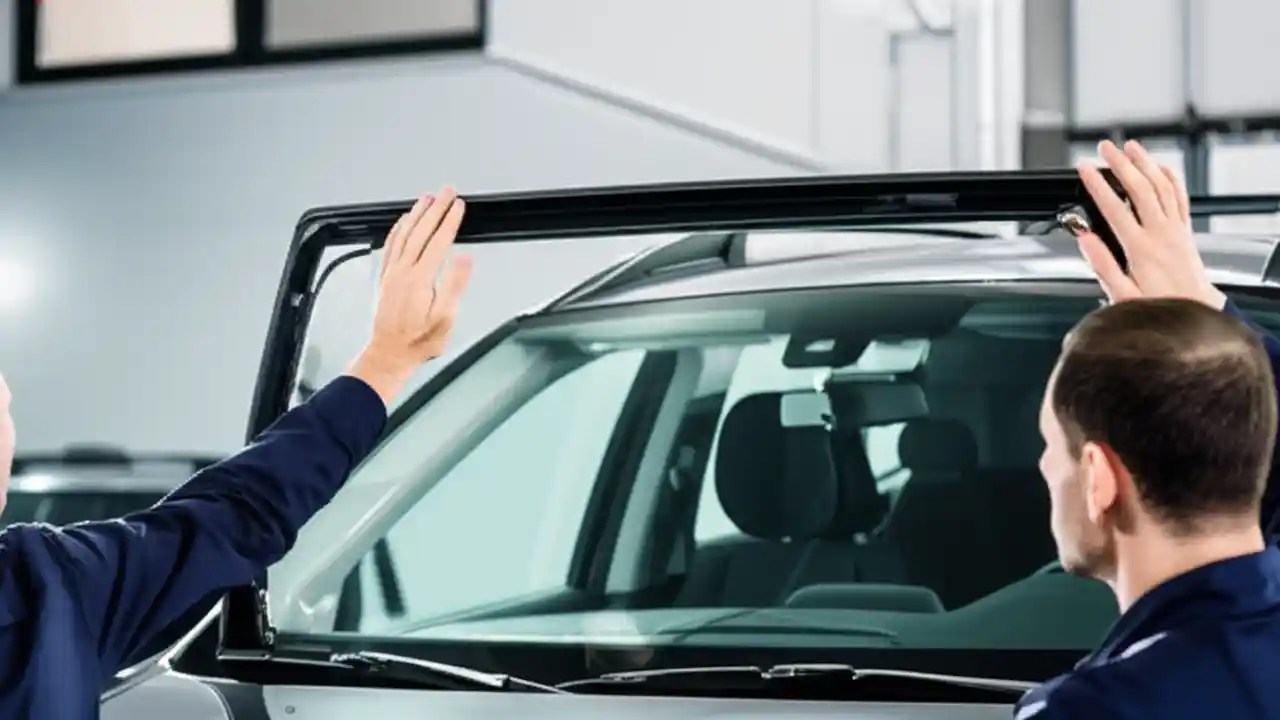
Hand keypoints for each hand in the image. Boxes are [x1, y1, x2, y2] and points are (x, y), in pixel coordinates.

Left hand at [347, 188, 473, 404]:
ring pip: (404, 234)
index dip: (450, 221)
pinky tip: (403, 222)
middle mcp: (402, 271)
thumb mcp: (445, 319)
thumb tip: (464, 258)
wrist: (388, 355)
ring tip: (427, 199)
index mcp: (419, 279)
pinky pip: (391, 245)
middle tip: (447, 192)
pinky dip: (398, 229)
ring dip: (417, 214)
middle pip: (421, 231)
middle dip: (436, 209)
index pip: (438, 241)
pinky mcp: (385, 279)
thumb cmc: (418, 342)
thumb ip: (454, 286)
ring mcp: (392, 273)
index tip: (459, 205)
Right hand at [1075, 139, 1226, 309]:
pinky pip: (1180, 197)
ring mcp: (1176, 230)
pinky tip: (1161, 167)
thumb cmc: (1158, 307)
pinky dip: (1171, 178)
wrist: (1195, 311)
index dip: (1096, 185)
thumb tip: (1085, 239)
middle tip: (1105, 148)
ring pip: (1162, 186)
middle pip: (1140, 188)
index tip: (1083, 169)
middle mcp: (1161, 234)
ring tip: (1131, 147)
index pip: (1114, 208)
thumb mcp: (1122, 294)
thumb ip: (1102, 265)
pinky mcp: (1185, 231)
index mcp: (1140, 249)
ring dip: (1146, 163)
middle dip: (1121, 164)